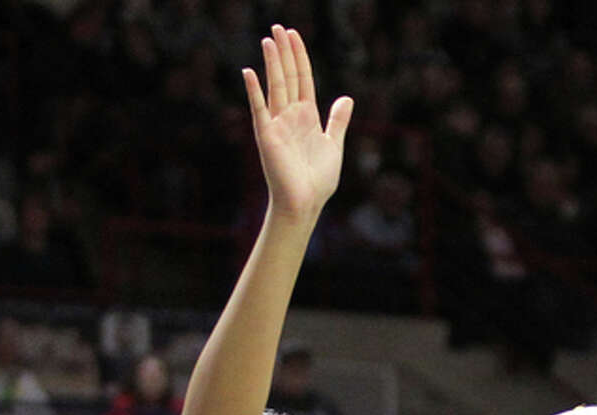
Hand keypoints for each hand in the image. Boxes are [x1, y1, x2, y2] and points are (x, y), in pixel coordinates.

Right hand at [243, 27, 352, 222]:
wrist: (305, 203)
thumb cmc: (318, 180)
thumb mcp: (333, 145)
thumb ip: (337, 121)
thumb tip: (347, 98)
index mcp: (306, 116)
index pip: (302, 79)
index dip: (300, 56)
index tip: (294, 34)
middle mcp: (289, 116)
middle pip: (288, 77)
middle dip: (285, 52)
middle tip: (279, 27)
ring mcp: (277, 124)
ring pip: (275, 87)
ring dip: (273, 63)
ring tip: (269, 39)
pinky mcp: (267, 136)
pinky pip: (259, 109)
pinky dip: (254, 91)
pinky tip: (249, 72)